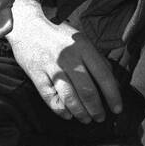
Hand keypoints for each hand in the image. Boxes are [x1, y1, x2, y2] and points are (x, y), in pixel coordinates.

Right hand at [5, 0, 122, 123]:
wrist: (27, 26)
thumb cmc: (58, 35)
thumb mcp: (81, 40)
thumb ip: (96, 59)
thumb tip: (111, 80)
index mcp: (84, 48)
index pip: (103, 76)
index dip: (112, 96)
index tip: (117, 109)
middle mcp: (69, 57)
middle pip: (87, 90)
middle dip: (96, 109)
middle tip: (100, 118)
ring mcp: (51, 66)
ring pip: (69, 96)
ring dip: (80, 112)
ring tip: (85, 119)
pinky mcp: (36, 73)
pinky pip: (49, 96)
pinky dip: (59, 109)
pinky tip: (67, 115)